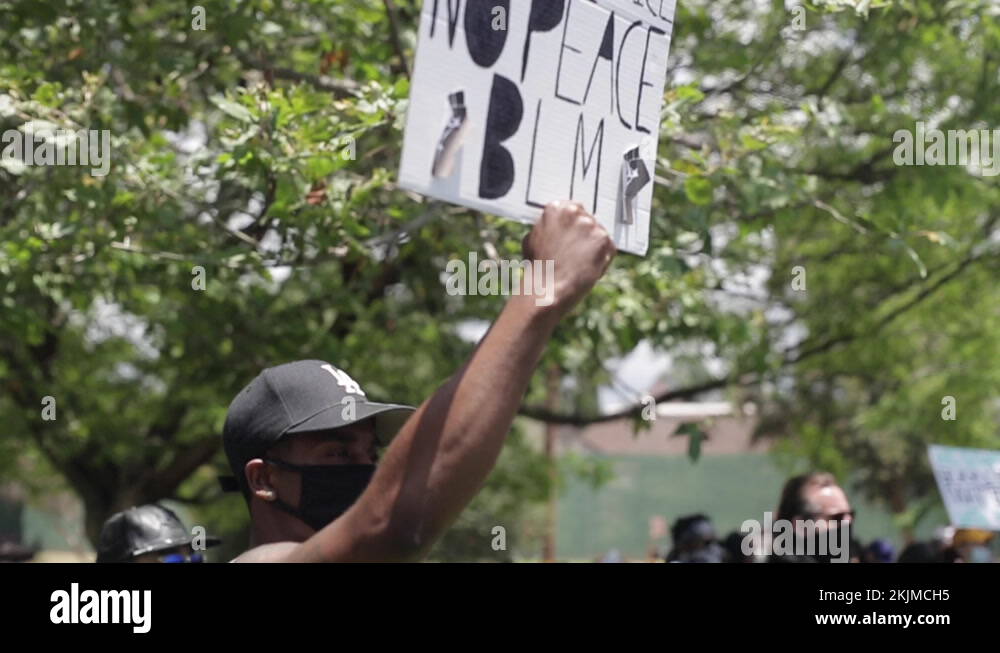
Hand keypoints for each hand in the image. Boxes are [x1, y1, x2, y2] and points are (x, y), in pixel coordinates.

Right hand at [520, 201, 615, 317]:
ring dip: (593, 248)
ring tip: (579, 264)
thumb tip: (554, 227)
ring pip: (598, 235)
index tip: (569, 238)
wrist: (548, 288)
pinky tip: (588, 268)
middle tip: (574, 253)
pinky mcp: (604, 239)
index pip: (572, 211)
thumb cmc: (538, 267)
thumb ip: (547, 227)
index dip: (571, 228)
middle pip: (587, 221)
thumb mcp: (532, 238)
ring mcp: (591, 224)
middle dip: (583, 236)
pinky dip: (603, 259)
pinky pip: (609, 248)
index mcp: (555, 208)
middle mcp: (574, 211)